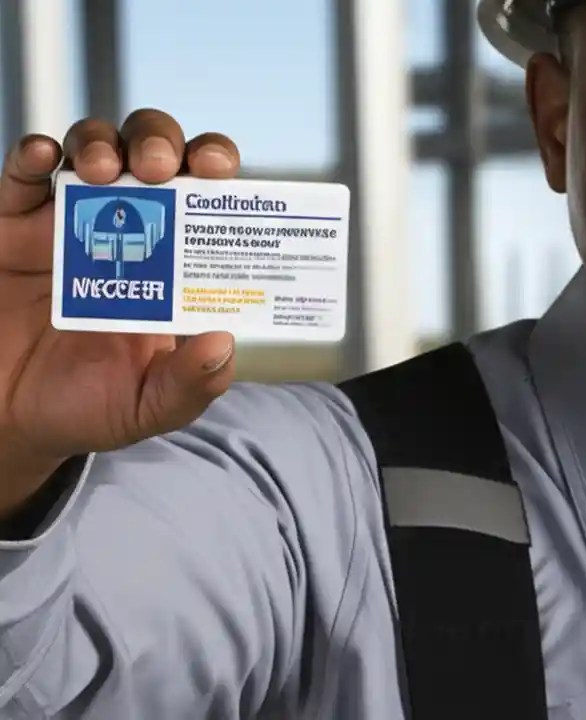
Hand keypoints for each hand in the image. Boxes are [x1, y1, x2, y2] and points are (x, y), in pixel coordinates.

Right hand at [0, 109, 238, 520]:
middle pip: (152, 153)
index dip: (215, 167)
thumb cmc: (93, 403)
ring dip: (101, 145)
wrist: (13, 419)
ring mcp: (67, 222)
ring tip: (103, 171)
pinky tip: (42, 156)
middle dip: (160, 143)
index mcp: (174, 259)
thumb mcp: (153, 404)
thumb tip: (222, 345)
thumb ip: (191, 383)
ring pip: (91, 150)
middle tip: (159, 167)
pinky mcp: (11, 228)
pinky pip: (19, 179)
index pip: (206, 194)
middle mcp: (126, 227)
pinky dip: (31, 157)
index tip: (218, 170)